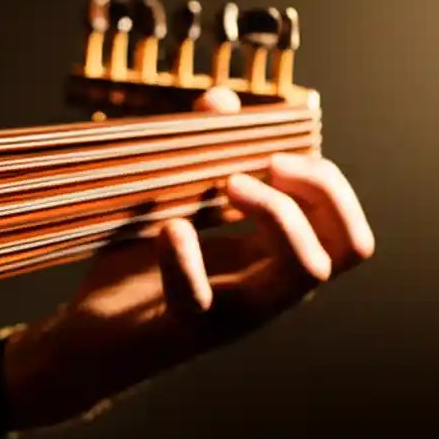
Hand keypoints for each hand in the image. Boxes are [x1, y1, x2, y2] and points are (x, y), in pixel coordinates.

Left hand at [1, 88, 374, 429]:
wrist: (86, 338)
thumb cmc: (135, 267)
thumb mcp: (171, 199)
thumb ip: (199, 149)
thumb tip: (219, 100)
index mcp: (273, 261)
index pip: (346, 228)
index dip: (328, 182)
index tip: (275, 151)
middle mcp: (270, 290)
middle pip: (351, 247)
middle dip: (324, 192)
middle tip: (268, 165)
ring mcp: (236, 314)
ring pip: (308, 272)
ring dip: (279, 215)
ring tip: (226, 184)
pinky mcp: (185, 329)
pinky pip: (202, 300)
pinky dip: (186, 258)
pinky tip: (168, 230)